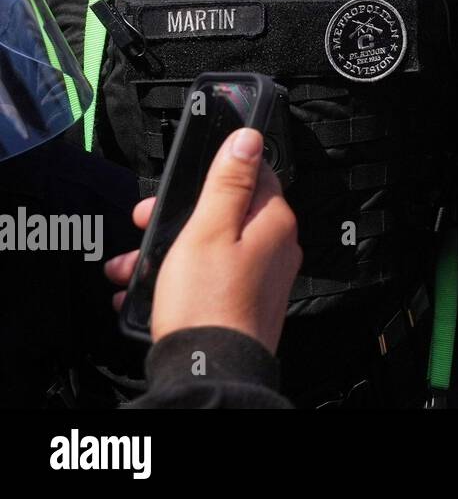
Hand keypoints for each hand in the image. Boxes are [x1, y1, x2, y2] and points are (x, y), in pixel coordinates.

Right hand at [104, 129, 300, 352]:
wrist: (210, 370)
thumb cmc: (207, 300)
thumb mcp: (208, 229)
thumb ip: (228, 182)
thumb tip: (249, 138)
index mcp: (273, 222)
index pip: (255, 174)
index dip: (212, 174)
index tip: (179, 184)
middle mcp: (275, 247)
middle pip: (225, 213)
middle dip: (177, 216)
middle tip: (143, 223)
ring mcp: (261, 277)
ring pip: (209, 248)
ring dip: (166, 252)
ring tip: (128, 267)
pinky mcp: (244, 302)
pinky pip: (208, 279)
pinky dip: (176, 280)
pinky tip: (142, 291)